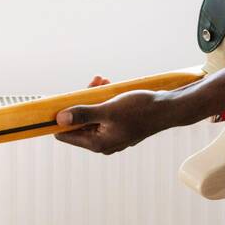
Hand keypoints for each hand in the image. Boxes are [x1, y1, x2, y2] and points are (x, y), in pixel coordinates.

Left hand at [55, 75, 175, 155]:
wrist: (167, 109)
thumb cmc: (141, 110)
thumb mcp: (108, 110)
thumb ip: (83, 115)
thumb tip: (60, 119)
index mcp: (97, 143)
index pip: (65, 134)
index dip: (59, 118)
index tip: (57, 101)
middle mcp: (102, 142)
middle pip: (79, 123)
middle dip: (80, 102)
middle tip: (90, 84)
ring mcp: (111, 135)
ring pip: (92, 115)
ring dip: (92, 97)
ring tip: (101, 81)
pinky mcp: (119, 126)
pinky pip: (103, 113)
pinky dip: (103, 100)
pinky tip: (108, 85)